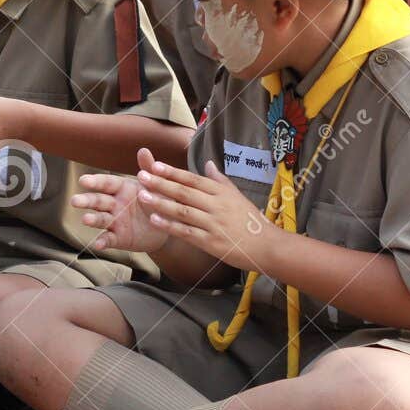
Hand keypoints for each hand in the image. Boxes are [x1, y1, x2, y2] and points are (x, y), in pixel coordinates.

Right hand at [72, 150, 174, 253]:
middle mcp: (114, 204)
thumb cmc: (158, 200)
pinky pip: (108, 238)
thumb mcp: (155, 186)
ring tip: (85, 220)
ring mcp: (114, 221)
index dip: (95, 182)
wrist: (166, 226)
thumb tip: (143, 150)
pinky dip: (102, 241)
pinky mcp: (118, 237)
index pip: (106, 183)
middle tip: (74, 201)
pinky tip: (98, 244)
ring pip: (100, 219)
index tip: (83, 180)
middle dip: (87, 201)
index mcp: (121, 188)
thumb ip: (148, 169)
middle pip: (98, 201)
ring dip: (92, 220)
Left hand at [131, 153, 273, 272]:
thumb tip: (208, 164)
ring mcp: (213, 224)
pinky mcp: (211, 242)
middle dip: (161, 183)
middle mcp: (217, 206)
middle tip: (142, 176)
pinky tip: (155, 220)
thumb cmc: (251, 221)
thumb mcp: (237, 196)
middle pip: (185, 192)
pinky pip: (187, 232)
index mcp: (222, 193)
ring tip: (142, 196)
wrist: (267, 246)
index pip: (193, 179)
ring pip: (183, 211)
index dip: (173, 172)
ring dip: (161, 203)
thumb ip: (220, 180)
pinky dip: (170, 226)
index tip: (155, 165)